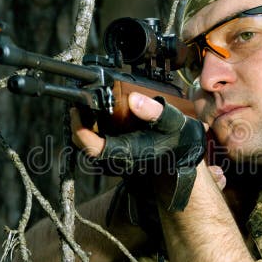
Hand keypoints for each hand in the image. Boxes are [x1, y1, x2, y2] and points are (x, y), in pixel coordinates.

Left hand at [70, 92, 205, 210]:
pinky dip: (93, 134)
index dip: (79, 130)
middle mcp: (118, 161)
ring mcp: (117, 161)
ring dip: (84, 130)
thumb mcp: (173, 123)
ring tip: (86, 109)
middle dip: (78, 126)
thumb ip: (155, 111)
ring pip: (89, 149)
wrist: (184, 162)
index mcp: (127, 152)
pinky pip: (98, 147)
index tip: (76, 110)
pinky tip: (98, 119)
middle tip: (79, 105)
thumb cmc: (179, 143)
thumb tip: (134, 99)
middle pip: (85, 148)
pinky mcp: (118, 158)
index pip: (93, 147)